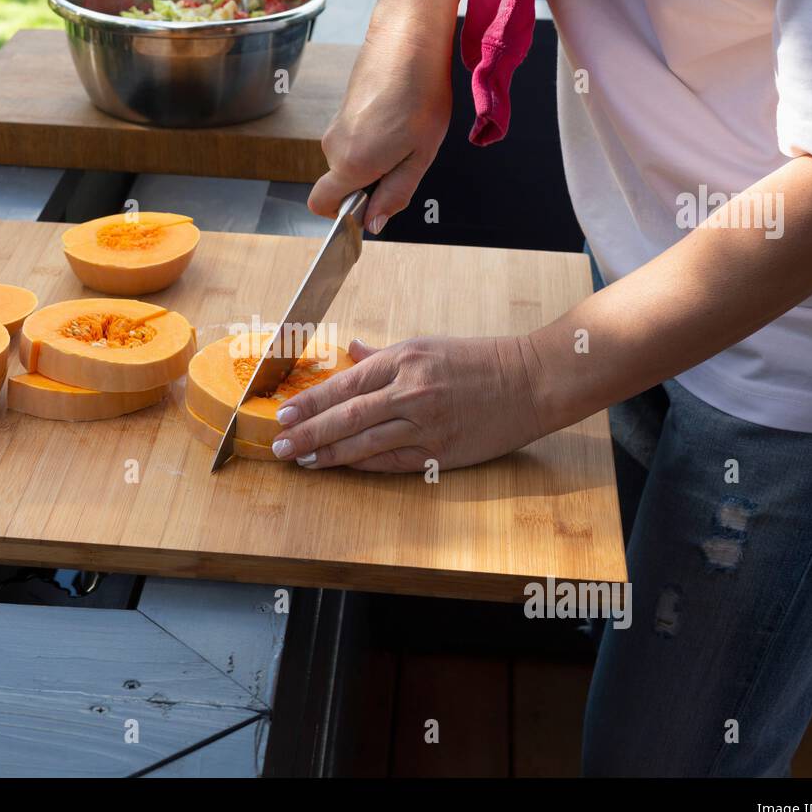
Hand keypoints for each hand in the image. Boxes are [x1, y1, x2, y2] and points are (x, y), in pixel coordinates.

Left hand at [269, 336, 547, 472]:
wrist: (531, 382)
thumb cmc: (480, 360)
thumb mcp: (428, 345)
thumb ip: (385, 356)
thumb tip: (352, 352)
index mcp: (404, 361)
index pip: (344, 384)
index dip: (310, 402)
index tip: (284, 413)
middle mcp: (410, 393)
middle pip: (345, 417)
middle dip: (307, 433)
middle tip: (279, 444)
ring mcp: (425, 425)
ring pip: (363, 444)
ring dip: (327, 454)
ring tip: (302, 460)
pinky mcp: (440, 452)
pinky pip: (390, 462)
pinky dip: (361, 465)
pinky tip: (340, 466)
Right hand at [308, 10, 454, 233]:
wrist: (409, 41)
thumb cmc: (420, 94)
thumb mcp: (420, 157)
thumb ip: (394, 195)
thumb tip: (374, 224)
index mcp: (351, 164)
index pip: (321, 204)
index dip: (344, 214)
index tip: (371, 205)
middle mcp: (334, 147)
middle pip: (342, 184)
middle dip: (370, 182)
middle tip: (406, 158)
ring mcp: (335, 127)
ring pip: (350, 161)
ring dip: (375, 158)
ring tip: (406, 133)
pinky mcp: (342, 111)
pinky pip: (354, 140)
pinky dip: (373, 139)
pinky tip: (398, 118)